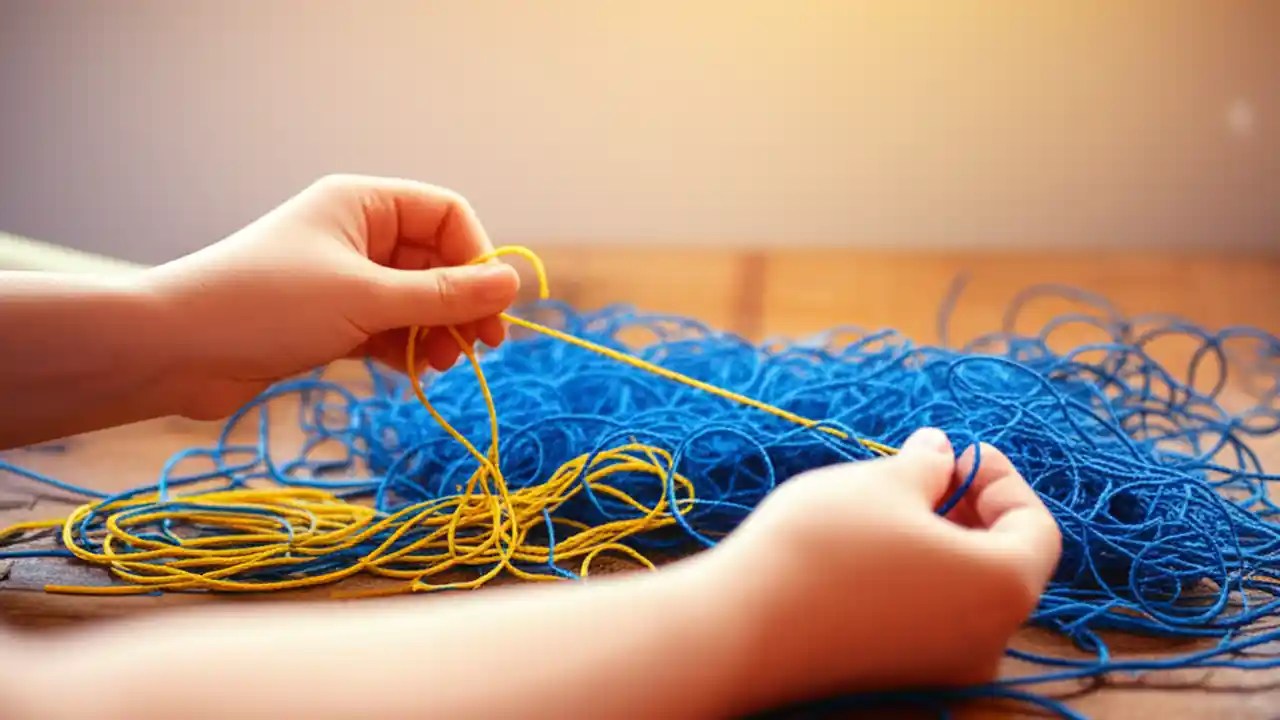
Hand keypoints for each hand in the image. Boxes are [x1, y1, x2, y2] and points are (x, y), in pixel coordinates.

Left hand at [144, 174, 519, 418]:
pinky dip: (405, 348)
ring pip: (413, 299)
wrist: (173, 349)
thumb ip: (443, 295)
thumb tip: (513, 283)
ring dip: (436, 331)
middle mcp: (356, 233)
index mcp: (363, 203)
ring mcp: (342, 278)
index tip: (490, 307)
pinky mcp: (327, 319)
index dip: (477, 257)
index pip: (446, 214)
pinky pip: (387, 327)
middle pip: (435, 260)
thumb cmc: (267, 306)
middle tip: (481, 348)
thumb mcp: (367, 299)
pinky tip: (414, 373)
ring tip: (443, 366)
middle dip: (460, 303)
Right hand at [710, 429, 1060, 711]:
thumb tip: (942, 452)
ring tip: (897, 506)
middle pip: (1006, 564)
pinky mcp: (904, 679)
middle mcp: (989, 640)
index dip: (1002, 479)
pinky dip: (922, 580)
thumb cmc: (823, 544)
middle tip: (931, 473)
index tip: (960, 451)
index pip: (1036, 526)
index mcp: (1004, 586)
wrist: (742, 626)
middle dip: (974, 510)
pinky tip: (875, 550)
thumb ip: (929, 464)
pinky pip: (934, 621)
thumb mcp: (883, 481)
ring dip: (945, 544)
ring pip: (968, 595)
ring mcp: (946, 668)